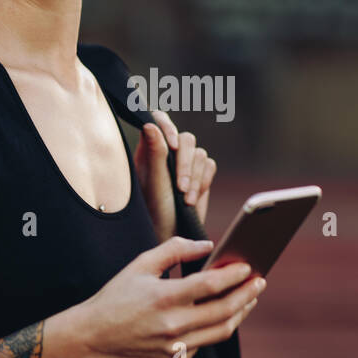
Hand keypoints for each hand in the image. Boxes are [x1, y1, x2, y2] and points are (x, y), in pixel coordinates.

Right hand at [77, 237, 263, 357]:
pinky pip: (203, 343)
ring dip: (240, 313)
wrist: (92, 338)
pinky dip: (215, 327)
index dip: (234, 274)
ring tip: (249, 298)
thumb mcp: (140, 265)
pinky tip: (221, 314)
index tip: (248, 265)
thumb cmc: (116, 296)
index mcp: (163, 298)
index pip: (210, 284)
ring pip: (221, 331)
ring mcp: (174, 348)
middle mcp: (172, 326)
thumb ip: (174, 250)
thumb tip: (207, 245)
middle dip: (247, 294)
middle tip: (260, 281)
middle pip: (224, 310)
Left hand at [133, 109, 216, 242]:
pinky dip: (203, 182)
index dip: (169, 128)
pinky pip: (209, 166)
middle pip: (185, 139)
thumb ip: (154, 152)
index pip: (159, 121)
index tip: (172, 146)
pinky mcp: (200, 175)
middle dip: (185, 164)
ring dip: (194, 178)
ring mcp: (184, 164)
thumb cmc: (155, 212)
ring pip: (199, 153)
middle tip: (180, 188)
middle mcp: (166, 153)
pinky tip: (192, 200)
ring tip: (186, 200)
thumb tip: (150, 124)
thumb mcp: (154, 182)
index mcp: (148, 150)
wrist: (171, 235)